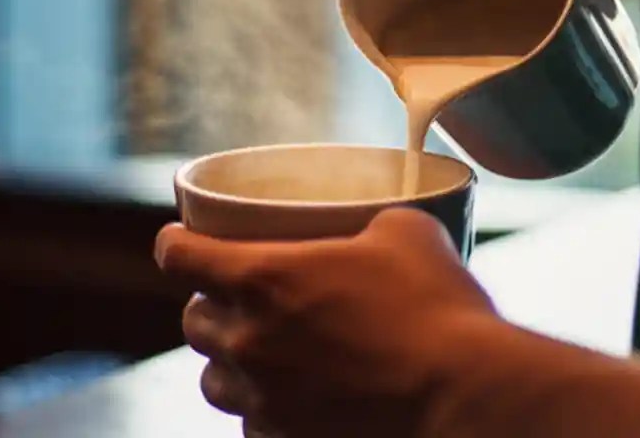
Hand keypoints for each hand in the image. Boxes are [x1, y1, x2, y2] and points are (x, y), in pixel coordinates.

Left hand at [154, 208, 498, 437]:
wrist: (463, 395)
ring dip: (229, 361)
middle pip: (192, 321)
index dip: (176, 243)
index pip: (179, 256)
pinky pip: (253, 424)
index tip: (181, 240)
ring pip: (214, 381)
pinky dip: (265, 408)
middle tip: (236, 295)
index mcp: (262, 279)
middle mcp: (248, 342)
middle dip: (208, 304)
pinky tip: (296, 397)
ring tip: (261, 352)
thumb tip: (374, 225)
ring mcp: (265, 400)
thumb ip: (370, 223)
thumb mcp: (406, 233)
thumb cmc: (436, 309)